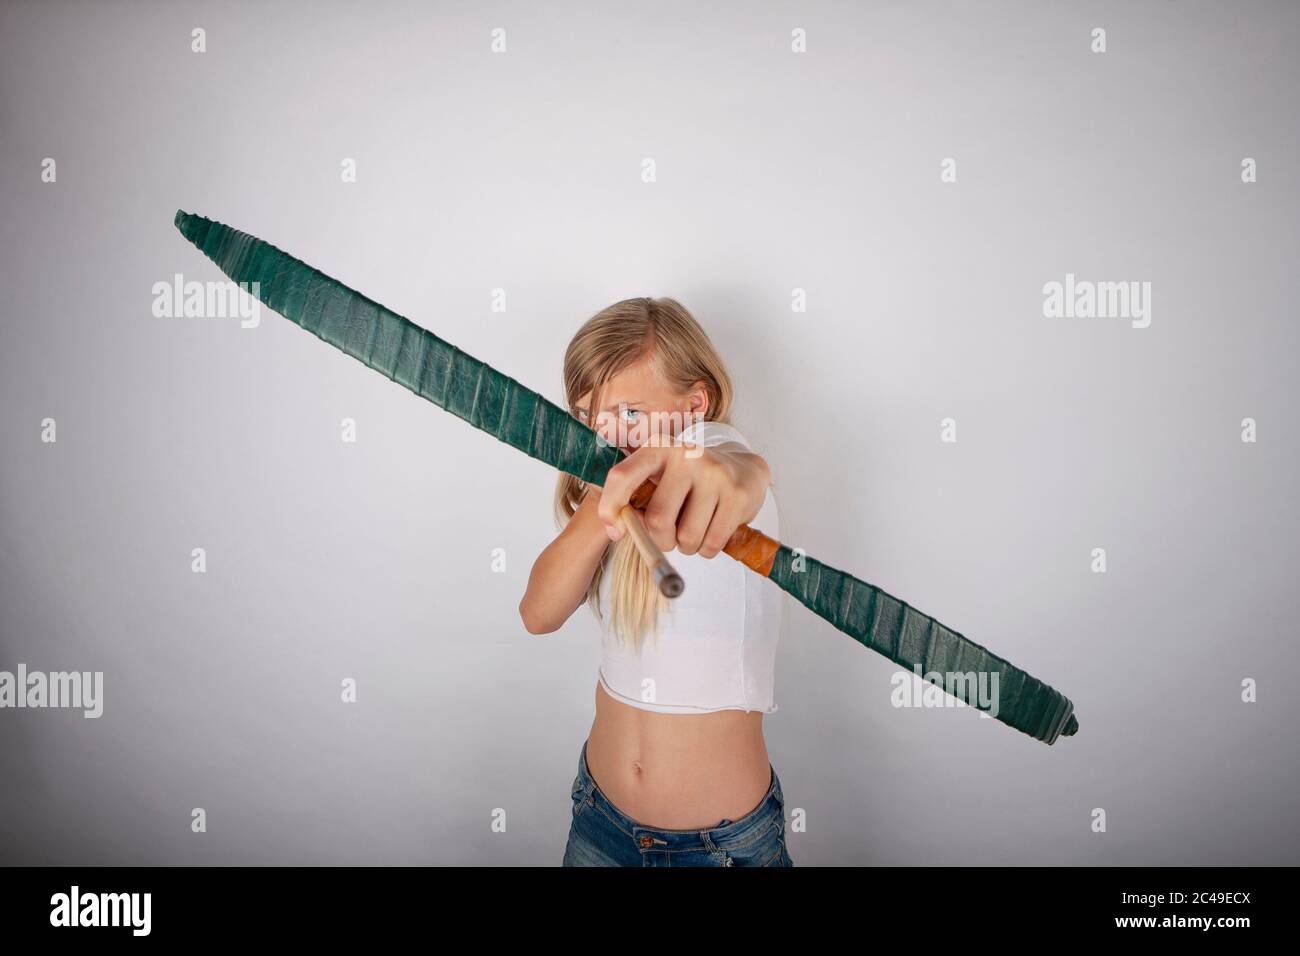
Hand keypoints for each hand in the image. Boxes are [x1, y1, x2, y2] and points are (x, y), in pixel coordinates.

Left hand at [596, 440, 770, 557]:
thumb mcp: (662, 480)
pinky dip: (707, 549)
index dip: (611, 508)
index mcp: (659, 448)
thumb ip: (636, 501)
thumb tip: (617, 530)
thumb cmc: (691, 484)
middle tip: (669, 538)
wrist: (744, 471)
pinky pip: (712, 543)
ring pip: (687, 537)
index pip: (622, 476)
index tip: (616, 531)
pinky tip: (711, 533)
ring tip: (694, 532)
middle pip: (658, 519)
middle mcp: (686, 455)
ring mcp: (714, 473)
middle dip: (661, 541)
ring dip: (687, 547)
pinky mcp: (737, 494)